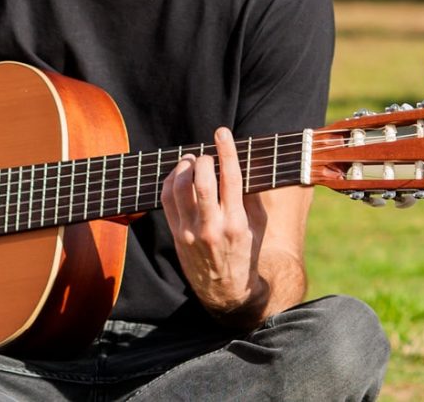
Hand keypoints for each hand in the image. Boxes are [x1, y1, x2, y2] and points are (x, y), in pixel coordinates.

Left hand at [160, 127, 264, 319]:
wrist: (227, 290)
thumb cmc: (245, 252)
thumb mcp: (256, 226)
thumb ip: (250, 196)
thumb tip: (240, 164)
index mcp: (237, 223)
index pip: (231, 179)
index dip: (226, 151)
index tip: (222, 133)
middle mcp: (212, 227)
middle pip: (202, 182)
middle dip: (203, 160)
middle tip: (206, 155)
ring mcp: (191, 232)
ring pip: (180, 189)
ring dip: (184, 167)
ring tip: (191, 161)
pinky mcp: (177, 235)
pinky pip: (167, 200)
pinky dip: (170, 181)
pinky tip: (179, 175)